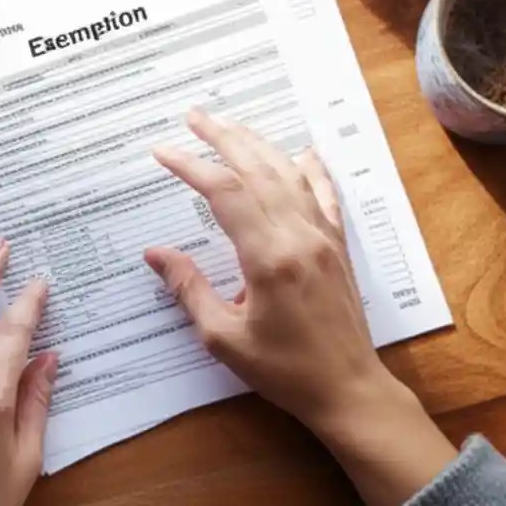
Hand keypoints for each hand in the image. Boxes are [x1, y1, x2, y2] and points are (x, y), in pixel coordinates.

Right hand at [145, 109, 455, 505]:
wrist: (349, 390)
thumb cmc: (284, 371)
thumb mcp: (224, 337)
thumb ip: (189, 289)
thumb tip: (156, 254)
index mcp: (268, 257)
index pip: (224, 193)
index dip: (191, 166)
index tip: (162, 152)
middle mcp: (300, 236)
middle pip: (257, 170)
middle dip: (223, 138)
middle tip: (194, 115)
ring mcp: (323, 238)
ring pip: (289, 175)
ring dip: (258, 145)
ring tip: (231, 126)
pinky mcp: (338, 248)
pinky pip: (325, 196)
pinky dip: (311, 170)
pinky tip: (302, 152)